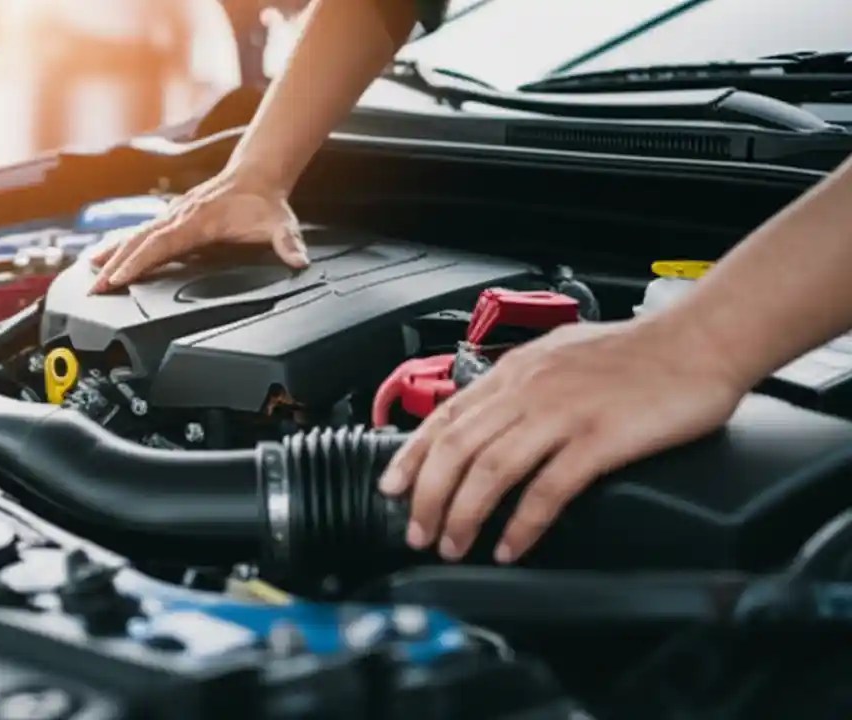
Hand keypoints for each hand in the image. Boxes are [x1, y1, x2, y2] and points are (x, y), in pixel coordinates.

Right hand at [89, 171, 309, 292]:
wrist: (257, 173)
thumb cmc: (264, 202)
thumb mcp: (280, 224)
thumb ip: (288, 243)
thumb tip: (300, 259)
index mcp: (198, 221)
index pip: (161, 245)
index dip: (138, 262)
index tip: (118, 278)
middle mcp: (179, 216)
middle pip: (140, 243)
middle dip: (116, 267)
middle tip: (94, 288)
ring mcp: (173, 215)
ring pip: (135, 236)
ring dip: (112, 255)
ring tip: (90, 274)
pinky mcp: (172, 218)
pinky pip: (141, 233)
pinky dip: (121, 245)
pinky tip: (107, 255)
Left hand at [378, 316, 749, 564]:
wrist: (701, 341)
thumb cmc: (638, 352)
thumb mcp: (561, 356)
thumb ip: (521, 385)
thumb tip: (486, 416)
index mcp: (516, 370)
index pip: (446, 415)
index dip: (412, 455)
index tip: (392, 487)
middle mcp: (529, 389)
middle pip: (457, 447)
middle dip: (428, 496)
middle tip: (418, 531)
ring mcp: (562, 412)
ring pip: (490, 468)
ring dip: (464, 514)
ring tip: (454, 545)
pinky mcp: (599, 438)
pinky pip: (547, 488)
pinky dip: (521, 523)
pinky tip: (511, 546)